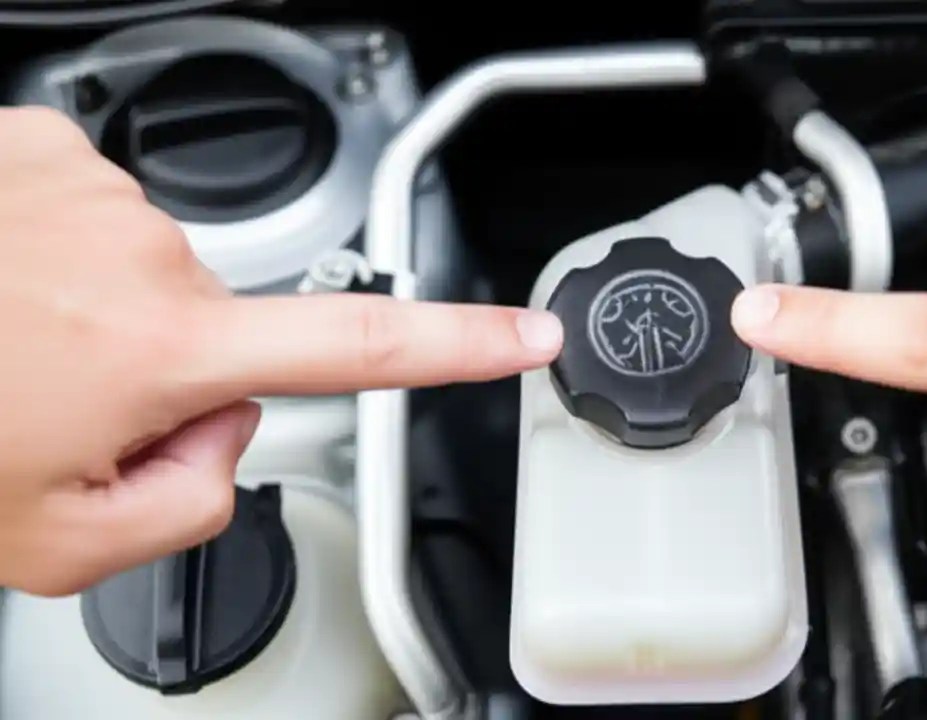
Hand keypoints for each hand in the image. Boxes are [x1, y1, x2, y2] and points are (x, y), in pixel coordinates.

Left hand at [0, 107, 562, 595]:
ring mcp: (88, 186)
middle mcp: (143, 254)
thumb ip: (194, 502)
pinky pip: (90, 208)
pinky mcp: (37, 144)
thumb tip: (224, 429)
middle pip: (221, 328)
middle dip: (162, 374)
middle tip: (55, 405)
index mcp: (163, 352)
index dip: (460, 343)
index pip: (359, 347)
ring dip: (95, 310)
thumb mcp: (60, 543)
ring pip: (148, 270)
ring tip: (7, 344)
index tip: (531, 333)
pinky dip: (53, 248)